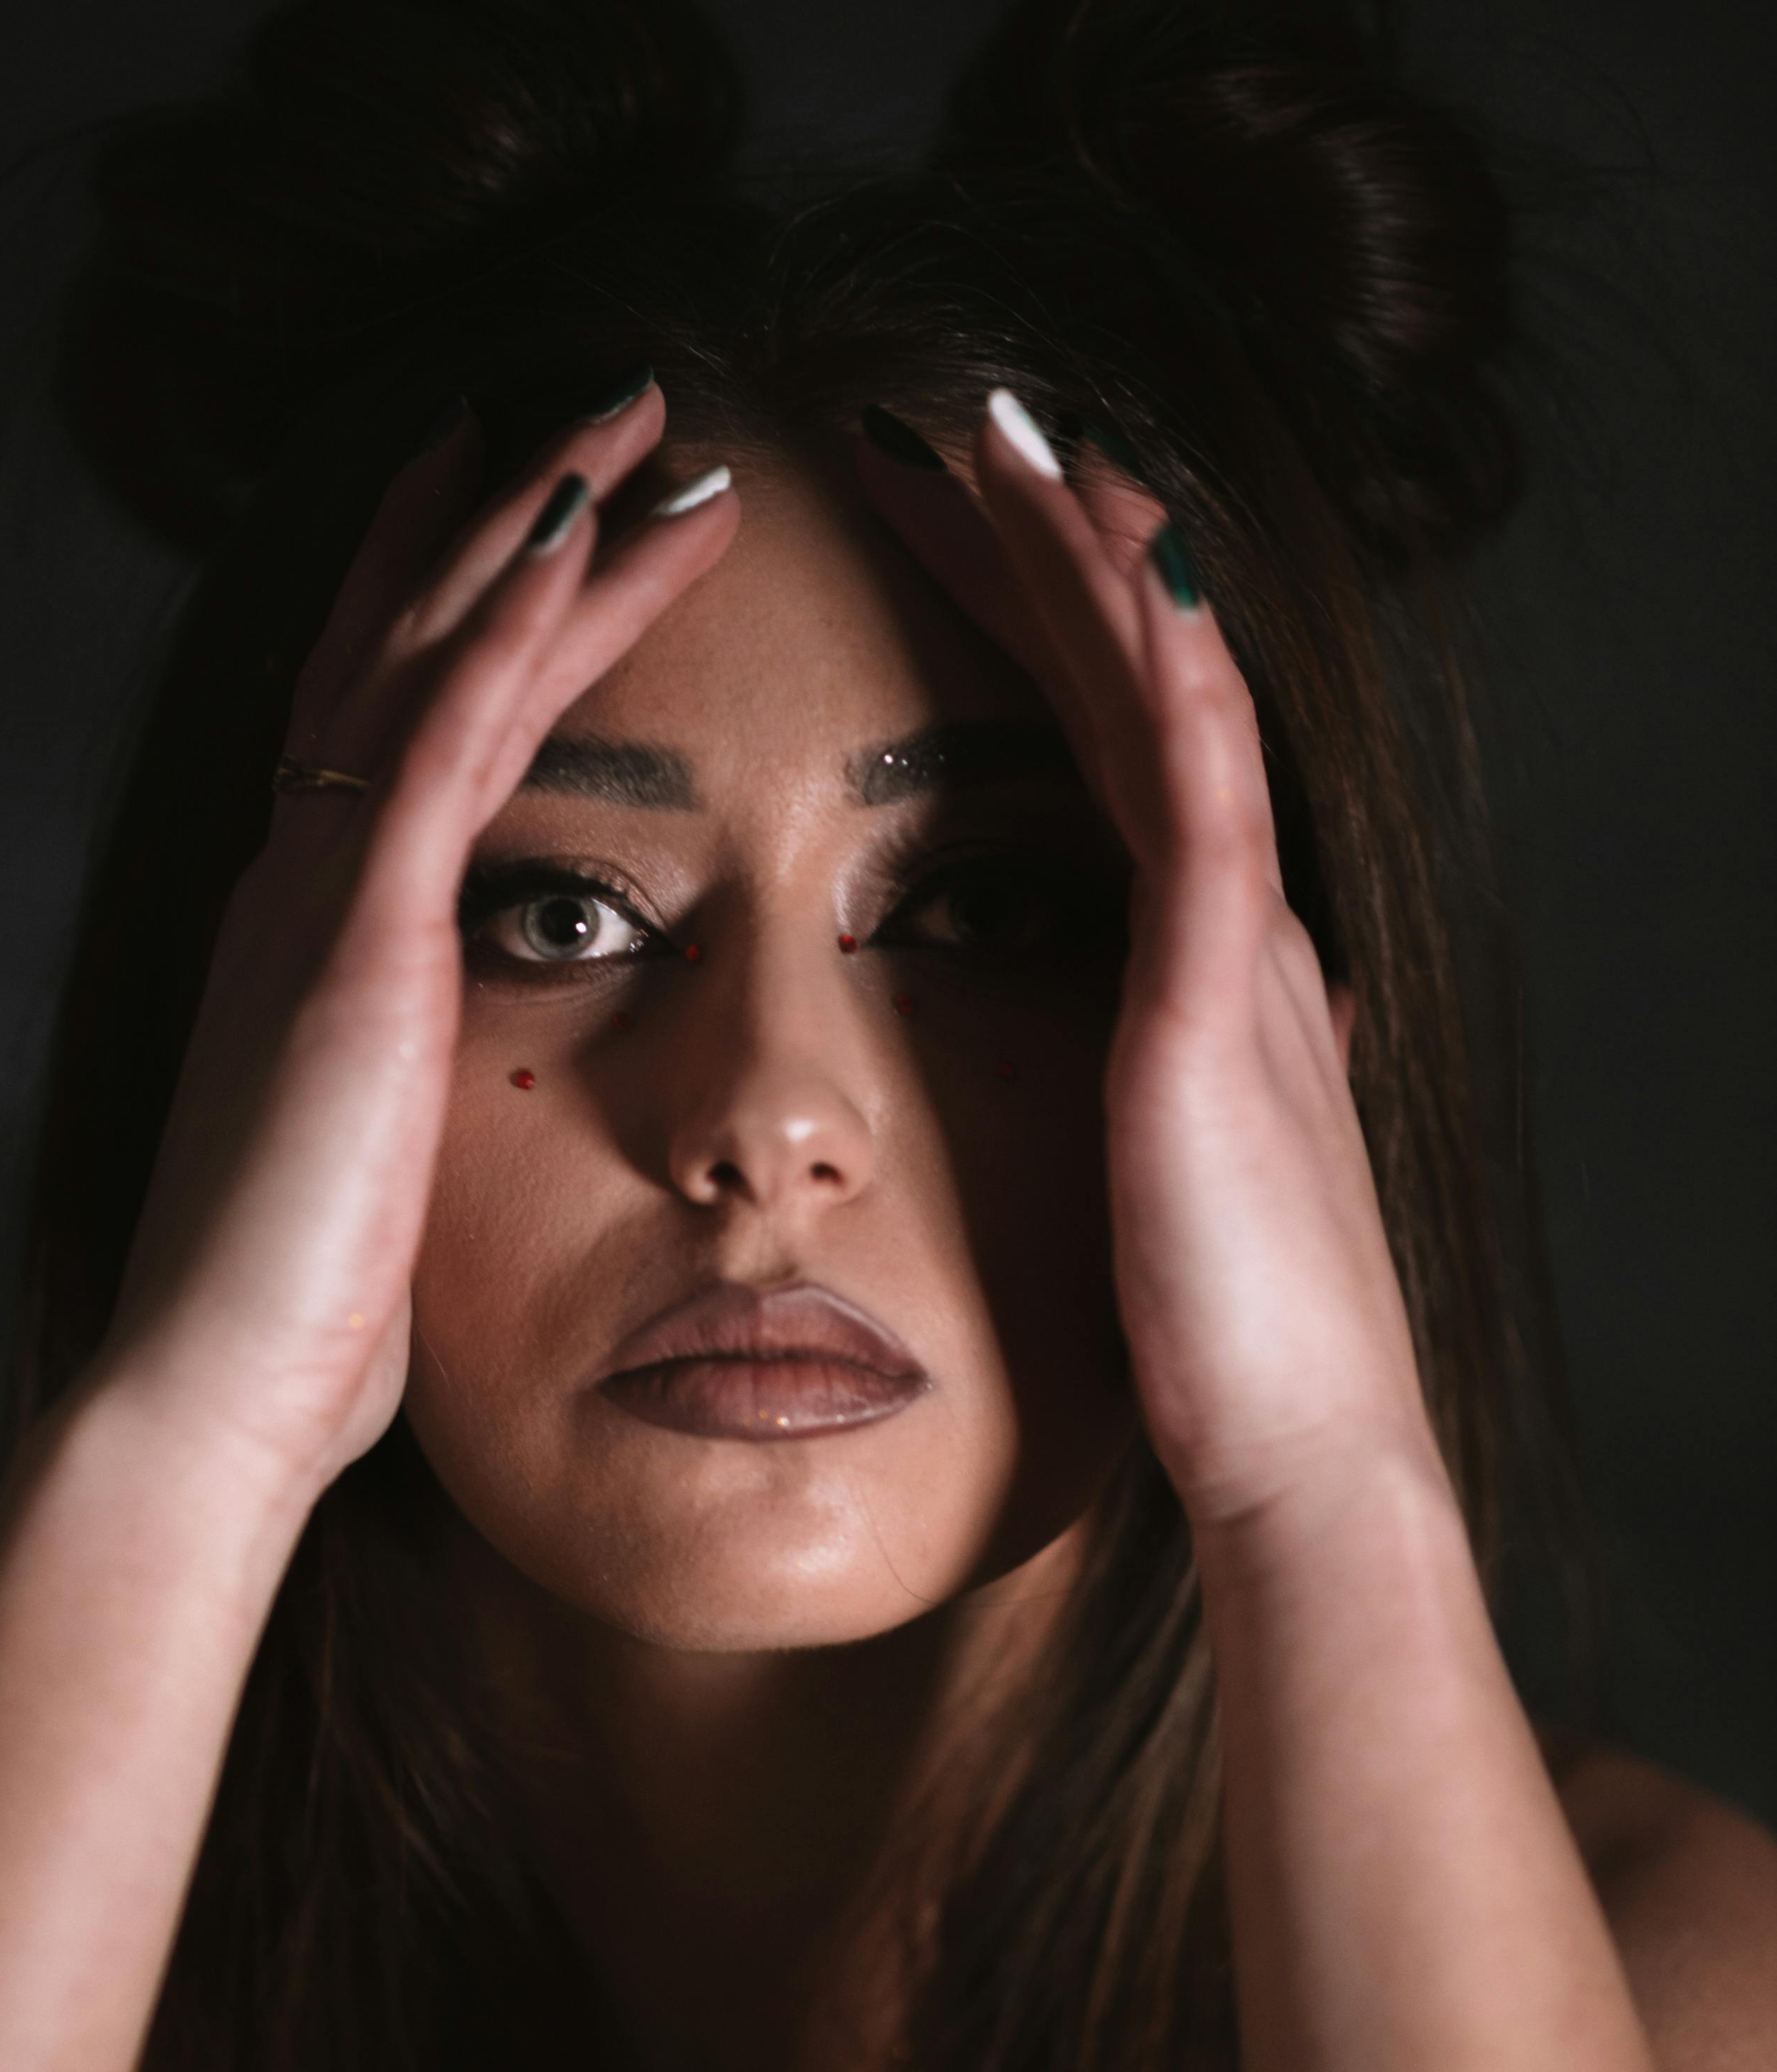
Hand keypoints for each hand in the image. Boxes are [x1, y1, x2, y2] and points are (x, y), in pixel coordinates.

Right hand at [94, 391, 738, 1505]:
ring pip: (439, 651)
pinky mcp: (359, 937)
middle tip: (608, 407)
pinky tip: (590, 527)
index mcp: (316, 935)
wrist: (214, 1395)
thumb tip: (466, 1114)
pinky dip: (516, 623)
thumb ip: (420, 1096)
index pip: (389, 722)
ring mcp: (323, 896)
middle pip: (413, 643)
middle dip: (509, 513)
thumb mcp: (383, 1173)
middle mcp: (305, 881)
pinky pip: (447, 735)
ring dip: (545, 524)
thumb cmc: (306, 1325)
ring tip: (648, 421)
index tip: (528, 507)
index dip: (453, 600)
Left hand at [859, 401, 1445, 1541]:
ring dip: (1087, 558)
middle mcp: (1228, 935)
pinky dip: (1154, 663)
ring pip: (1161, 701)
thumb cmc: (1218, 1365)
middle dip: (1046, 556)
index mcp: (1196, 982)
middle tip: (953, 427)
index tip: (949, 539)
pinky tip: (1113, 554)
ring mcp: (1231, 954)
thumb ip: (1155, 1108)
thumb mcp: (1162, 1201)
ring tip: (1000, 428)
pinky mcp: (1208, 1003)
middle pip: (1126, 695)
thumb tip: (1152, 1061)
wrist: (1300, 1464)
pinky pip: (1189, 787)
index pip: (1101, 761)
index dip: (1035, 641)